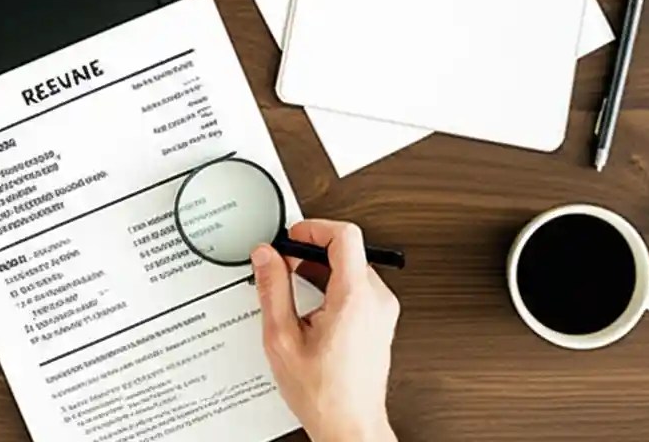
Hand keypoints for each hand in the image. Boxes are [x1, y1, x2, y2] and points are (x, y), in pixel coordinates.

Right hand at [251, 220, 400, 441]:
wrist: (350, 426)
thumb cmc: (324, 394)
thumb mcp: (282, 339)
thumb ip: (273, 289)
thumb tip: (265, 256)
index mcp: (355, 298)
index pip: (345, 235)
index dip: (314, 227)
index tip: (292, 236)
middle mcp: (376, 300)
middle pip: (346, 249)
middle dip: (310, 250)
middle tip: (283, 264)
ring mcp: (382, 310)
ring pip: (352, 267)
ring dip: (320, 269)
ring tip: (292, 286)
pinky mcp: (380, 320)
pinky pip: (358, 287)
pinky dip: (332, 285)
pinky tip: (310, 304)